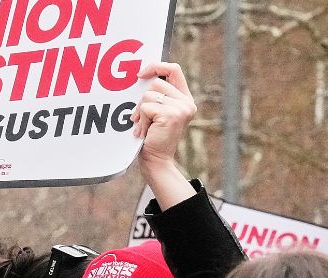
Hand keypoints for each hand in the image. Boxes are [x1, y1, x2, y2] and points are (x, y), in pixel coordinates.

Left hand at [133, 62, 196, 208]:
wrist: (156, 161)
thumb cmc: (153, 136)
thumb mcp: (157, 111)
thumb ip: (157, 94)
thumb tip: (140, 74)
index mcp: (185, 98)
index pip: (174, 69)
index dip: (156, 66)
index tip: (140, 74)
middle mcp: (187, 103)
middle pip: (156, 82)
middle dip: (143, 99)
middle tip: (141, 118)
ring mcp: (181, 109)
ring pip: (149, 94)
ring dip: (140, 111)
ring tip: (144, 126)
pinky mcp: (171, 115)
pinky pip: (146, 107)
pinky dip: (141, 119)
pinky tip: (145, 132)